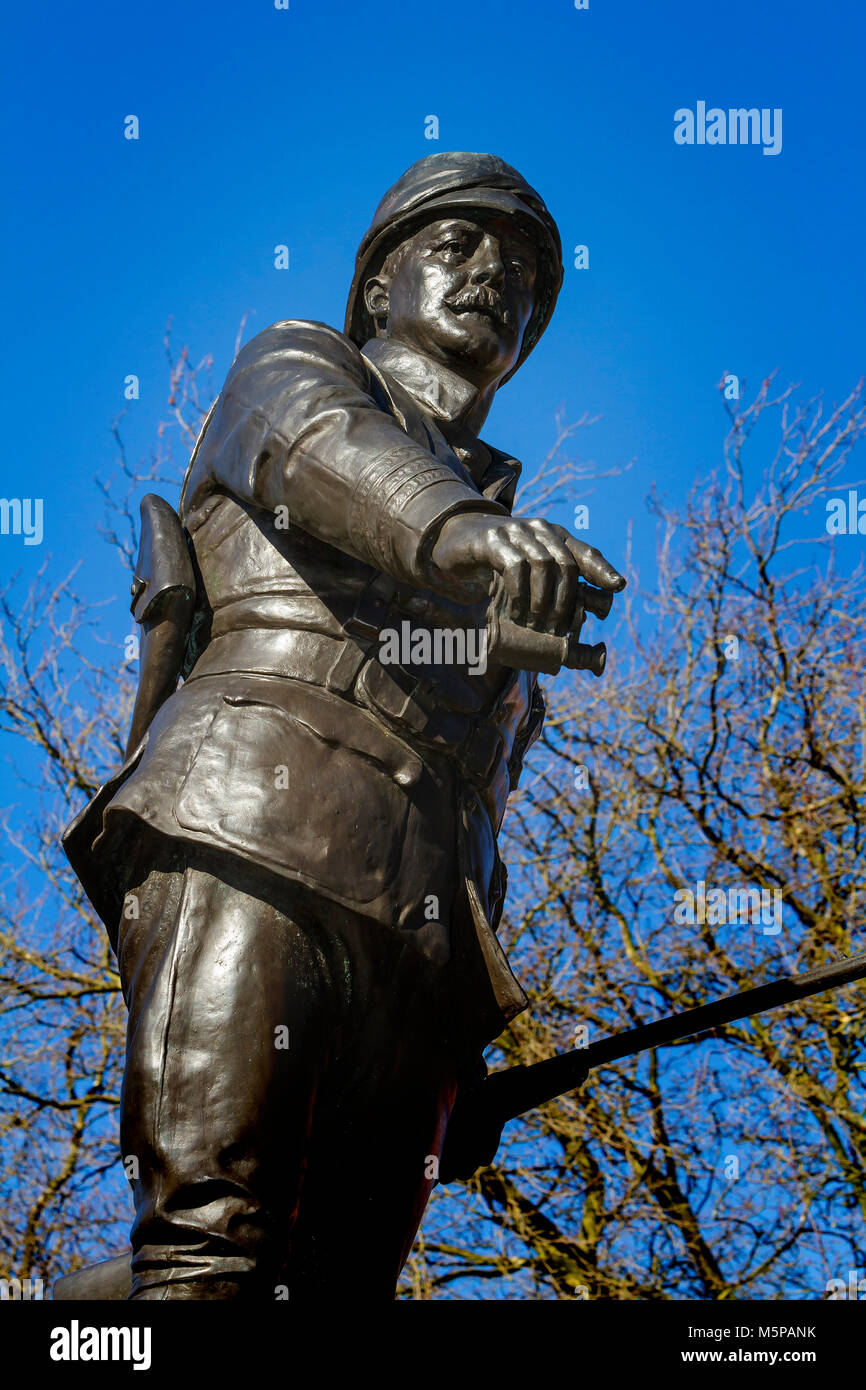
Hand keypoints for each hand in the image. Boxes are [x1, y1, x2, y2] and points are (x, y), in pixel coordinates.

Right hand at [430, 513, 625, 634]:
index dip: (602, 569)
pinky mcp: (492, 540)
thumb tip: (583, 617)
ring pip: (543, 564)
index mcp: (554, 536)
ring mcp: (515, 531)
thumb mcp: (527, 569)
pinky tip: (516, 613)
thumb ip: (551, 585)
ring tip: (536, 624)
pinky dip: (520, 593)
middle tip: (559, 628)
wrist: (457, 536)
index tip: (618, 588)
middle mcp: (539, 529)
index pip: (585, 552)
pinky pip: (515, 566)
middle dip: (566, 599)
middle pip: (566, 563)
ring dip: (543, 600)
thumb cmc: (497, 559)